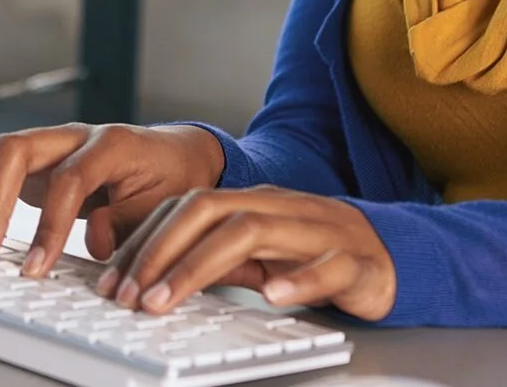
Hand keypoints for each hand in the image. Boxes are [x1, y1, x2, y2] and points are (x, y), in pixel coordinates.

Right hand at [0, 122, 225, 276]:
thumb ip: (128, 221)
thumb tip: (93, 236)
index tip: (34, 268)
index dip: (49, 225)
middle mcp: (71, 134)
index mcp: (111, 143)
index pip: (68, 178)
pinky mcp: (26, 156)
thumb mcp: (162, 205)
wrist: (175, 156)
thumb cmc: (169, 181)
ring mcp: (45, 142)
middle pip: (14, 149)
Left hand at [94, 186, 395, 321]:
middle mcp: (281, 209)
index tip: (114, 281)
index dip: (147, 240)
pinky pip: (327, 266)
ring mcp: (318, 230)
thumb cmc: (318, 256)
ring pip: (255, 231)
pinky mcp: (355, 260)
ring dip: (201, 266)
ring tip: (167, 301)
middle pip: (212, 210)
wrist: (392, 256)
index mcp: (254, 205)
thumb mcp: (258, 257)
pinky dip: (298, 280)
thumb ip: (213, 260)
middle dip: (162, 251)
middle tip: (130, 297)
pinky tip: (273, 297)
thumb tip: (153, 277)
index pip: (190, 206)